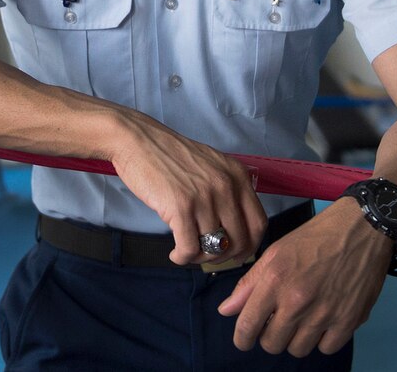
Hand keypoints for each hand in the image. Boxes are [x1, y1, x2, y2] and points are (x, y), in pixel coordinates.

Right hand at [110, 117, 265, 265]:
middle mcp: (226, 186)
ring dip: (199, 257)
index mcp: (238, 175)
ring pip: (214, 248)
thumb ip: (227, 191)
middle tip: (206, 255)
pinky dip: (182, 258)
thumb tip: (233, 230)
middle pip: (240, 241)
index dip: (249, 245)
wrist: (138, 140)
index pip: (258, 223)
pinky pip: (189, 248)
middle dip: (223, 256)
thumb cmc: (169, 155)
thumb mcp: (211, 165)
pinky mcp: (180, 207)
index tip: (235, 253)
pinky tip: (175, 254)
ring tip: (186, 251)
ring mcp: (204, 197)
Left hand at [217, 198, 392, 356]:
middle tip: (276, 321)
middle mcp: (297, 301)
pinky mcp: (349, 321)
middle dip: (269, 336)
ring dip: (295, 339)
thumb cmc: (314, 237)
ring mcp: (324, 314)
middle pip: (272, 344)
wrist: (360, 229)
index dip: (242, 339)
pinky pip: (326, 348)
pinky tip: (322, 321)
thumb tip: (225, 310)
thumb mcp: (275, 252)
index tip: (244, 340)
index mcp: (275, 280)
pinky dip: (321, 340)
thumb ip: (248, 284)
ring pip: (298, 350)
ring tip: (300, 319)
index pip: (248, 326)